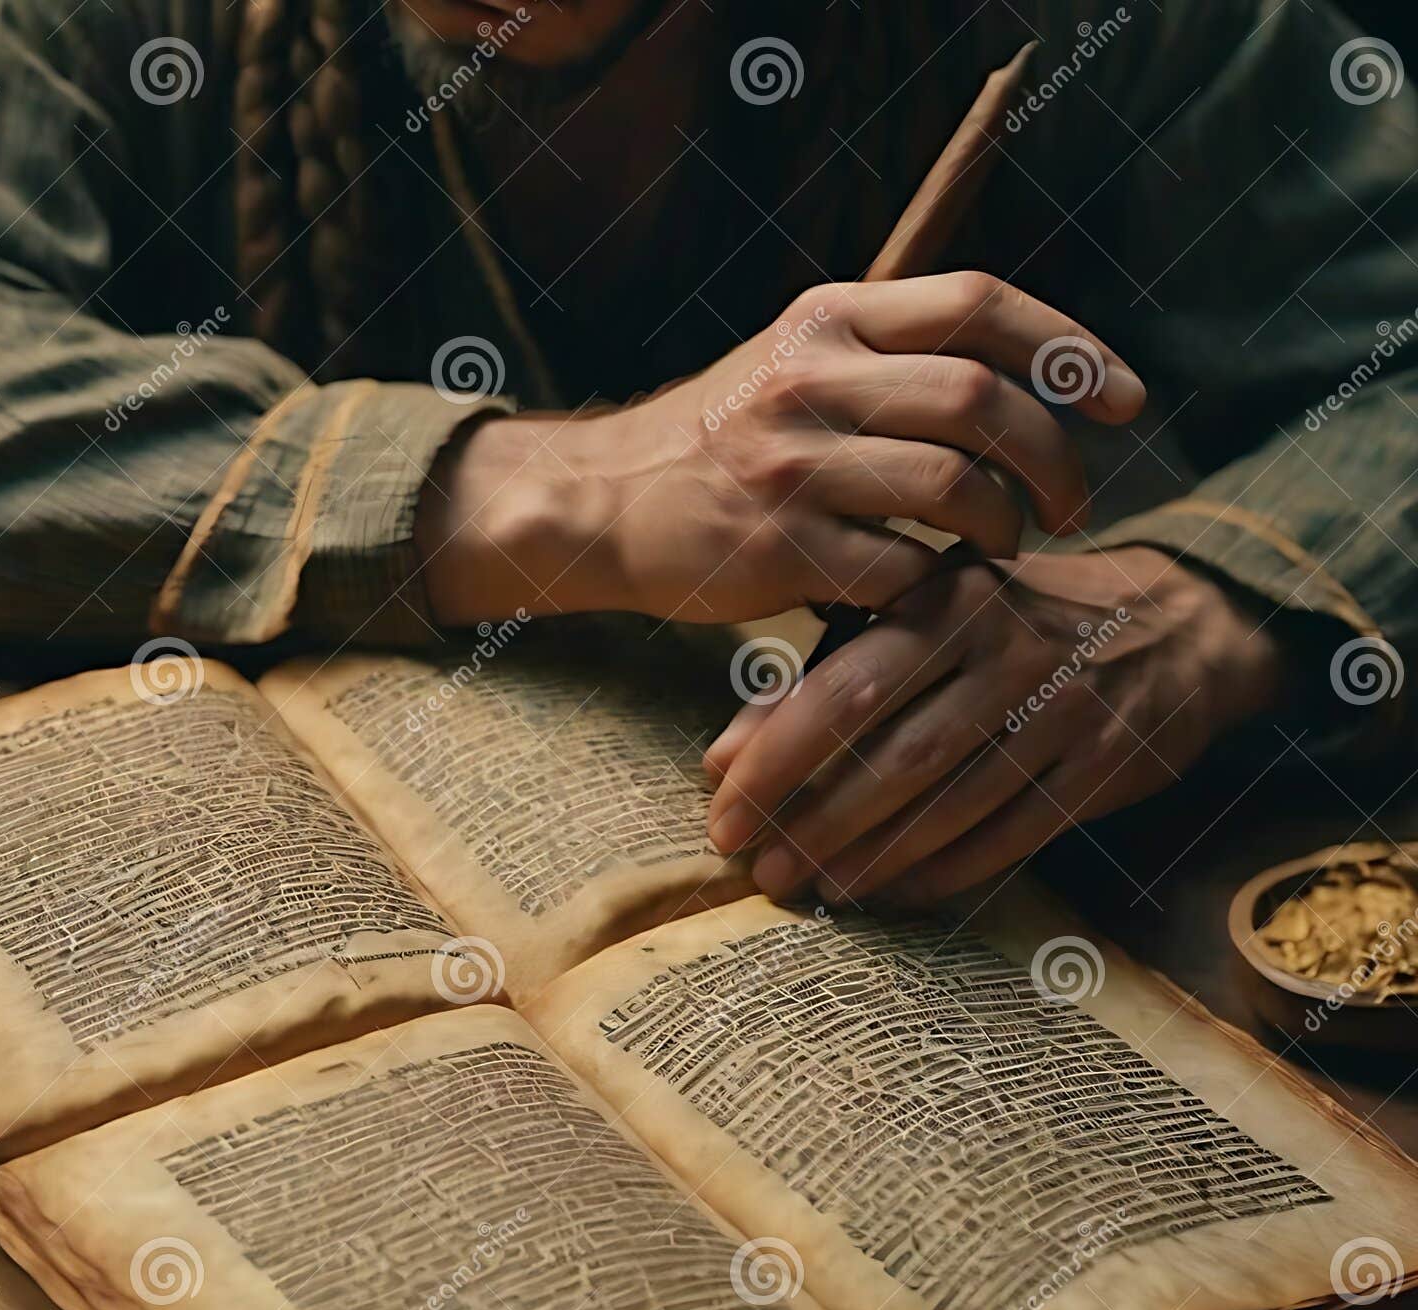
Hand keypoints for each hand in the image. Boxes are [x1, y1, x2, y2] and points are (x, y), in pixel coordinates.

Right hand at [420, 274, 1144, 625]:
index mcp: (829, 318)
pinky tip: (926, 588)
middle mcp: (810, 378)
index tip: (1124, 402)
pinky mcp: (776, 548)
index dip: (1070, 350)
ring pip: (952, 489)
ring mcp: (791, 464)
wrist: (604, 501)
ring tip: (1004, 549)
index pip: (980, 304)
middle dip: (1055, 459)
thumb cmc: (718, 439)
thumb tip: (1022, 377)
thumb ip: (890, 354)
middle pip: (982, 400)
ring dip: (1003, 528)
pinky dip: (930, 586)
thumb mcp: (794, 361)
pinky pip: (896, 569)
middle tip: (1075, 505)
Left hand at [703, 548, 1287, 904]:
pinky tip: (891, 894)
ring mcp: (1063, 712)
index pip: (844, 688)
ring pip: (952, 803)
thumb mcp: (918, 620)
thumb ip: (819, 678)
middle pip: (895, 754)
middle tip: (760, 869)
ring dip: (873, 857)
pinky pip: (1011, 836)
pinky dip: (944, 872)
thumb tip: (722, 757)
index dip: (775, 759)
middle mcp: (1006, 652)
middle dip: (816, 821)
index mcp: (946, 602)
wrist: (1172, 623)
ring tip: (812, 890)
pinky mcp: (1104, 767)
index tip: (721, 813)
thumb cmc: (1008, 621)